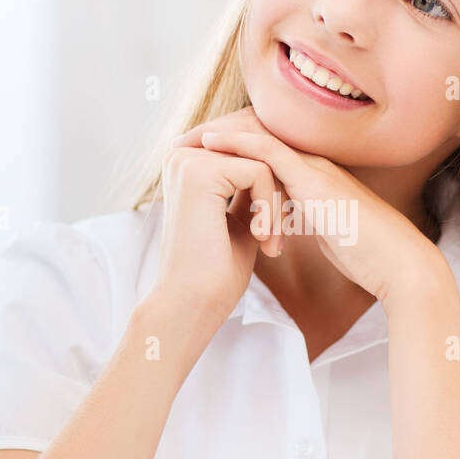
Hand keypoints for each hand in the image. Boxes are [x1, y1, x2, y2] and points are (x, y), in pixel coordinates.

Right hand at [151, 110, 288, 322]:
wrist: (193, 304)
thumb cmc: (215, 272)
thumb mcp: (239, 219)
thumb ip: (251, 190)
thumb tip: (277, 165)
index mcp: (188, 163)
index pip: (250, 155)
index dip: (270, 190)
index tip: (270, 233)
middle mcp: (182, 154)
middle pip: (258, 154)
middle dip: (276, 197)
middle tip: (273, 242)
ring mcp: (188, 160)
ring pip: (263, 161)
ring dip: (276, 205)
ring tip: (269, 242)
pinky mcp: (200, 172)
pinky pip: (260, 171)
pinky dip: (270, 208)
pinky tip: (260, 238)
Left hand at [171, 105, 443, 304]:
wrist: (399, 265)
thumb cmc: (368, 255)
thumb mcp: (324, 230)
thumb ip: (302, 219)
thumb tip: (277, 224)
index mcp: (314, 174)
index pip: (265, 146)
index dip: (230, 144)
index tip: (196, 152)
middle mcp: (313, 162)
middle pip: (256, 131)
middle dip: (216, 132)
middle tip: (180, 139)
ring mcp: (315, 167)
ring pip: (258, 133)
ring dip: (218, 132)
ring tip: (185, 137)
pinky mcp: (314, 179)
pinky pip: (268, 150)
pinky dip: (236, 142)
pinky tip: (210, 142)